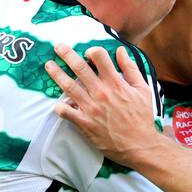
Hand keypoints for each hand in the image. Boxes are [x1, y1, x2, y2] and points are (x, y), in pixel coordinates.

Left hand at [45, 44, 163, 166]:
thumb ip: (131, 68)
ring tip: (49, 66)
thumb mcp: (143, 90)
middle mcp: (101, 93)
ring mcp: (91, 108)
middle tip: (57, 47)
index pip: (99, 57)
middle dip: (66, 54)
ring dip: (56, 74)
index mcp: (115, 83)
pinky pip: (65, 112)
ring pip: (69, 87)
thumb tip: (120, 50)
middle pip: (80, 68)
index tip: (88, 53)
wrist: (140, 145)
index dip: (92, 51)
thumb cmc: (142, 117)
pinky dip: (59, 107)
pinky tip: (57, 103)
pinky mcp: (85, 123)